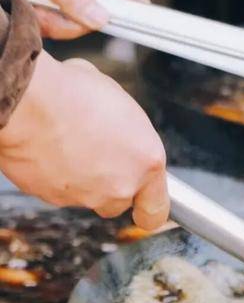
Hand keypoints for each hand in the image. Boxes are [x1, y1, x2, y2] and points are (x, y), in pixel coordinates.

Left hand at [0, 0, 147, 38]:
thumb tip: (103, 19)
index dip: (137, 5)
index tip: (149, 26)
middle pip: (95, 12)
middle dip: (73, 22)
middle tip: (48, 16)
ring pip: (70, 19)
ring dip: (49, 22)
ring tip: (25, 6)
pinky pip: (49, 19)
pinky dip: (36, 20)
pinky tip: (20, 6)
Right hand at [0, 52, 168, 228]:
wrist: (28, 103)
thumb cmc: (72, 93)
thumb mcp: (117, 101)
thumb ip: (126, 128)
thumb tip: (117, 125)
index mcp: (147, 160)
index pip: (157, 209)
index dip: (149, 208)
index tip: (145, 207)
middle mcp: (121, 185)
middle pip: (120, 202)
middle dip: (111, 186)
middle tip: (97, 158)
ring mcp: (87, 196)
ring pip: (90, 199)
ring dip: (84, 182)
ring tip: (69, 148)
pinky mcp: (55, 199)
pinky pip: (60, 193)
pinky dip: (56, 179)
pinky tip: (50, 152)